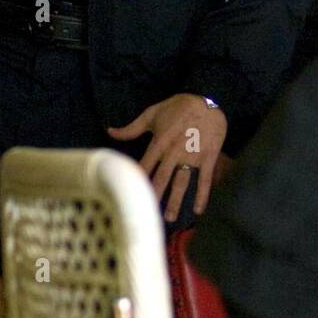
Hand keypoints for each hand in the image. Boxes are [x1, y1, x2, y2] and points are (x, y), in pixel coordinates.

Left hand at [108, 94, 227, 221]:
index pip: (145, 166)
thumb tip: (109, 131)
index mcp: (159, 142)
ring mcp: (192, 156)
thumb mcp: (152, 113)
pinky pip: (205, 179)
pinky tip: (199, 210)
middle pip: (162, 179)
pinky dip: (203, 195)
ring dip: (176, 201)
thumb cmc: (178, 106)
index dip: (137, 181)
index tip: (131, 196)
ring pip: (182, 182)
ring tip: (171, 218)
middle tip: (148, 215)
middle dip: (154, 197)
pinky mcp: (208, 157)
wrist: (208, 99)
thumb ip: (131, 127)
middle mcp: (174, 152)